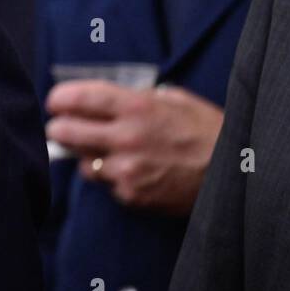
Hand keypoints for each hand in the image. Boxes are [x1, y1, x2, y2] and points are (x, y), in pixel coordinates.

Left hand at [45, 80, 223, 215]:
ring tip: (112, 154)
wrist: (233, 174)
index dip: (59, 99)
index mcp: (136, 106)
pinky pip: (106, 184)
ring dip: (90, 158)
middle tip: (63, 129)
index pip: (78, 97)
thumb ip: (137, 96)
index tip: (56, 103)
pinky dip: (113, 179)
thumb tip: (105, 97)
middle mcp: (126, 136)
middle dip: (60, 129)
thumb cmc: (207, 133)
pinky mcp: (131, 194)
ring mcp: (126, 168)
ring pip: (82, 163)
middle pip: (64, 132)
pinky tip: (134, 172)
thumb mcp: (175, 101)